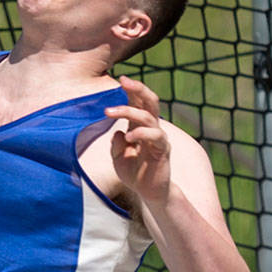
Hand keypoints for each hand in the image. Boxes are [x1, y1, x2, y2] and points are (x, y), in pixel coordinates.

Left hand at [103, 76, 172, 206]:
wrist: (149, 192)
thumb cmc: (135, 174)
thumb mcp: (118, 158)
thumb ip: (116, 145)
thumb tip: (117, 131)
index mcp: (140, 127)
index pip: (139, 103)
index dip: (132, 90)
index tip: (121, 79)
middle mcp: (152, 128)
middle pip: (150, 101)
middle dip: (138, 89)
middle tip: (123, 81)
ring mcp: (158, 138)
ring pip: (148, 116)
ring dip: (128, 111)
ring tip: (109, 112)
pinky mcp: (162, 150)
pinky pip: (155, 136)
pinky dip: (141, 133)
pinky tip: (129, 137)